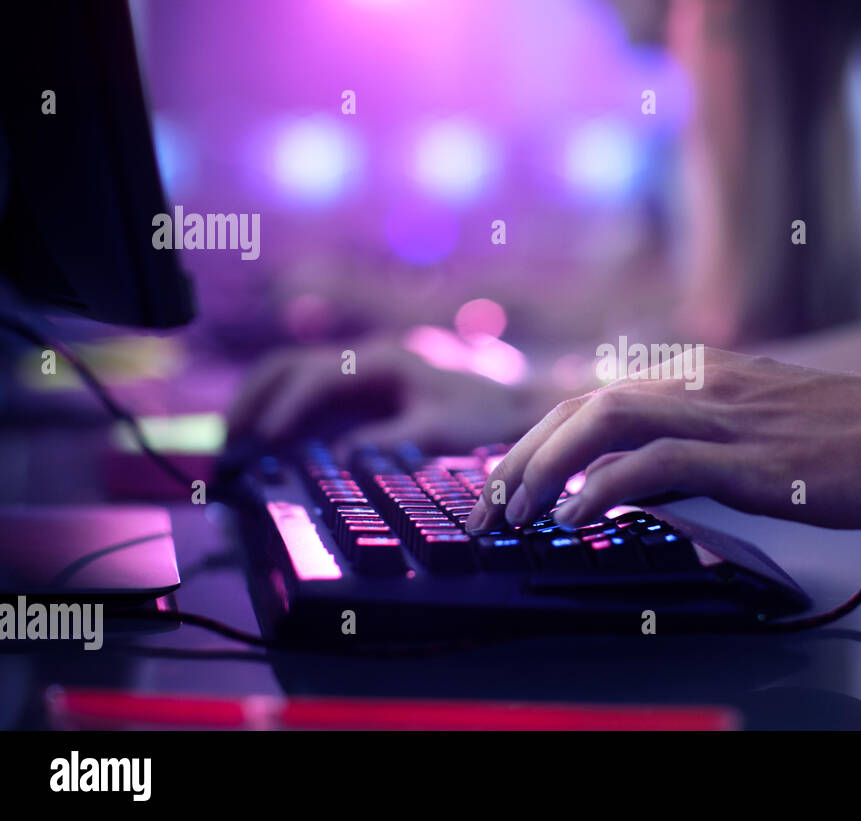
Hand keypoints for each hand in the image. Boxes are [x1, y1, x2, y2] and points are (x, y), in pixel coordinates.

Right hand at [226, 340, 548, 457]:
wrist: (518, 405)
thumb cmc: (485, 415)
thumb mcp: (439, 432)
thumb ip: (388, 441)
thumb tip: (341, 455)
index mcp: (382, 360)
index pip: (317, 375)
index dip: (288, 405)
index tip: (268, 438)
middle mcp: (366, 359)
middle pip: (291, 366)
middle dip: (255, 397)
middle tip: (228, 438)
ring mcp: (363, 374)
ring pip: (295, 377)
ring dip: (262, 403)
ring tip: (234, 442)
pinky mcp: (365, 393)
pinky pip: (313, 399)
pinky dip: (285, 416)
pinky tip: (268, 445)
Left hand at [466, 348, 860, 532]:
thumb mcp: (774, 436)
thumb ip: (715, 450)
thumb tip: (667, 491)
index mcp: (710, 375)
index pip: (603, 395)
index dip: (545, 433)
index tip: (511, 474)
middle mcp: (708, 383)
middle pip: (587, 401)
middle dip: (525, 449)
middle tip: (490, 498)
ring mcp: (728, 415)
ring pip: (607, 418)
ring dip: (547, 463)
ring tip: (515, 509)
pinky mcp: (750, 455)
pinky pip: (656, 462)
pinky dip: (602, 486)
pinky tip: (574, 516)